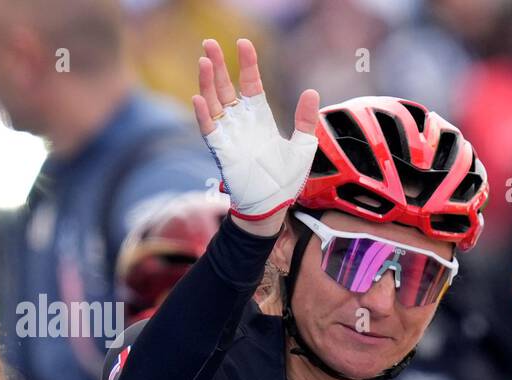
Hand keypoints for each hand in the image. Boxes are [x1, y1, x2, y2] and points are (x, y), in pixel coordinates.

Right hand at [192, 38, 319, 230]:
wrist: (273, 206)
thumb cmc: (285, 179)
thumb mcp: (302, 146)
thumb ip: (305, 120)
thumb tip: (311, 92)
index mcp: (259, 117)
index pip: (250, 83)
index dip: (247, 63)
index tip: (244, 43)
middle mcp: (241, 122)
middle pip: (225, 86)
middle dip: (217, 65)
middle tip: (210, 42)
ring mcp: (229, 135)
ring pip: (213, 103)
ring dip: (207, 83)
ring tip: (204, 61)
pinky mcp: (222, 151)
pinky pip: (209, 130)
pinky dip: (203, 115)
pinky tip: (199, 98)